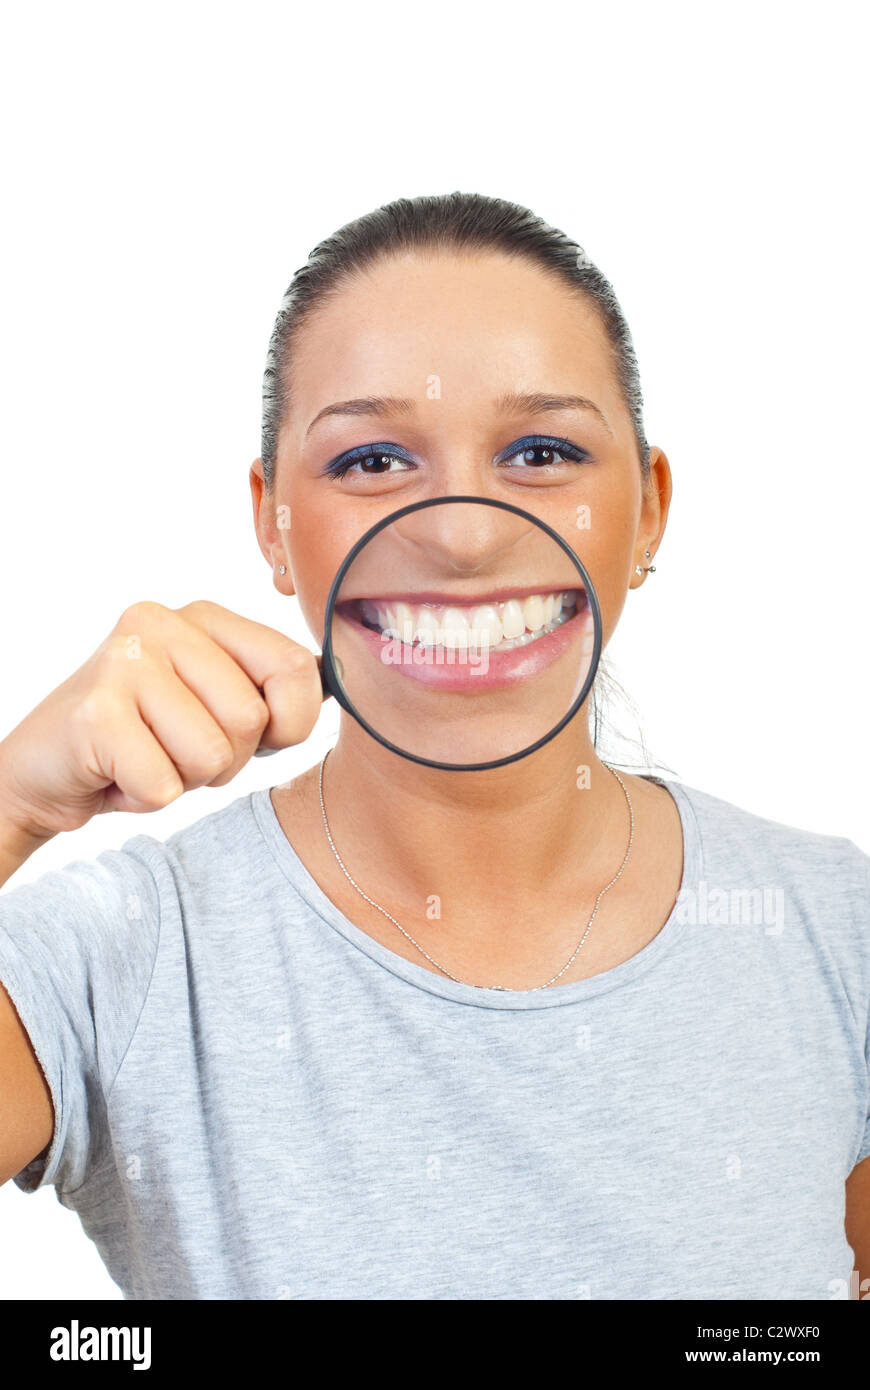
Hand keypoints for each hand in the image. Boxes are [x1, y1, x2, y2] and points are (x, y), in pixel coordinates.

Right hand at [0, 600, 322, 841]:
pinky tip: (115, 773)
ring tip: (146, 757)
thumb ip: (273, 690)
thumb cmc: (146, 741)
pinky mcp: (94, 712)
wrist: (45, 772)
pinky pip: (163, 786)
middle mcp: (162, 622)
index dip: (291, 723)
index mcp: (204, 616)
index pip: (296, 668)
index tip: (255, 736)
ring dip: (183, 779)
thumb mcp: (217, 704)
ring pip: (211, 755)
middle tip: (175, 750)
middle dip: (225, 760)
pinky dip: (143, 798)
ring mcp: (123, 661)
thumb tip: (342, 683)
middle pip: (252, 719)